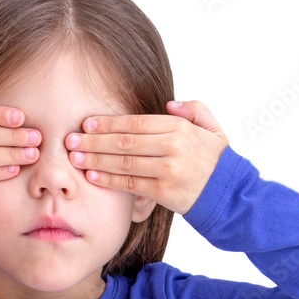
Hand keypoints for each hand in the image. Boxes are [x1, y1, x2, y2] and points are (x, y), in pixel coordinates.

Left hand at [64, 100, 229, 214]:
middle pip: (125, 141)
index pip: (136, 123)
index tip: (87, 123)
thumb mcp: (212, 129)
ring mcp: (168, 169)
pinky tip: (92, 175)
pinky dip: (109, 179)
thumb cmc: (215, 161)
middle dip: (94, 140)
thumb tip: (169, 103)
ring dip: (96, 159)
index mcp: (180, 127)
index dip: (108, 123)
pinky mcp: (164, 192)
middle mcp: (173, 146)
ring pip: (124, 162)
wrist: (228, 194)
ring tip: (75, 157)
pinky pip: (130, 184)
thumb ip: (194, 109)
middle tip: (70, 140)